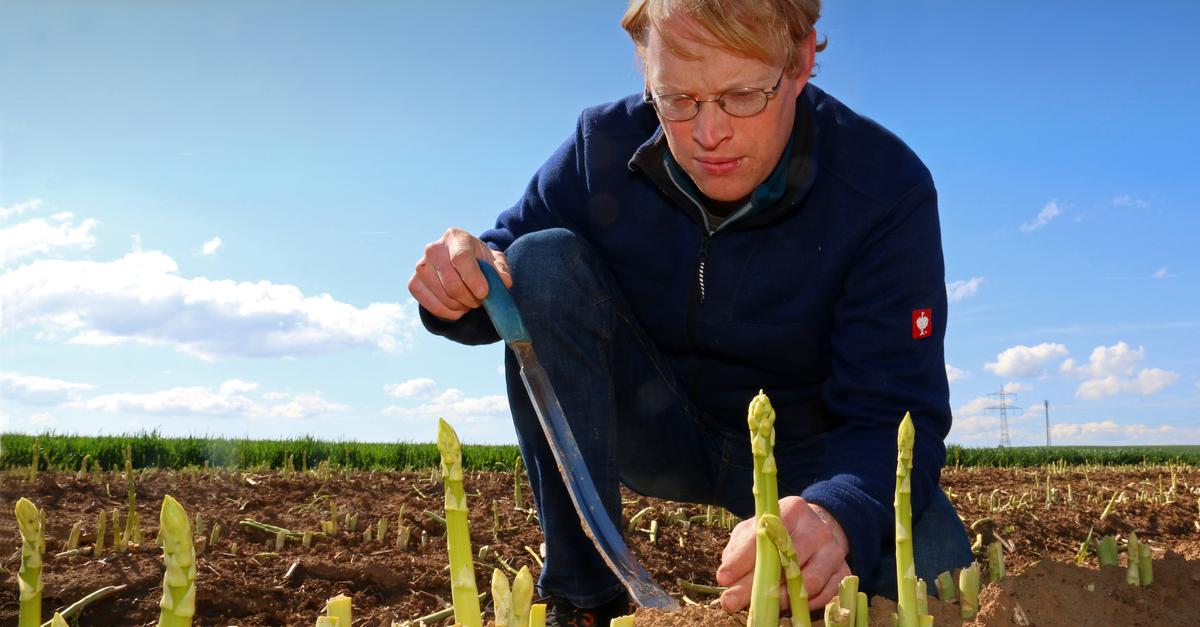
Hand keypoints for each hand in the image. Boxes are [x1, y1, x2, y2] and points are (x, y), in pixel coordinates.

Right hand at [408, 227, 511, 320]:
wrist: (457, 264)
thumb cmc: (478, 261)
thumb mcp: (494, 261)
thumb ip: (501, 270)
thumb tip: (504, 282)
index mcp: (455, 237)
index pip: (461, 258)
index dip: (473, 278)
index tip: (484, 293)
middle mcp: (433, 248)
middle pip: (451, 282)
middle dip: (470, 298)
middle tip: (480, 301)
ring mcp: (420, 266)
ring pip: (443, 296)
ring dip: (461, 306)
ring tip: (469, 302)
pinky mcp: (413, 282)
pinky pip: (430, 305)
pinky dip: (447, 313)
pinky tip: (457, 309)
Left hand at [716, 496, 850, 613]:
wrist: (818, 530)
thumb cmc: (780, 532)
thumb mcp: (756, 530)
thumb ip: (740, 549)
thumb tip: (726, 577)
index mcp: (793, 510)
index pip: (764, 536)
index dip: (741, 560)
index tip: (723, 579)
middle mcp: (817, 528)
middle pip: (786, 560)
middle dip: (755, 585)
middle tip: (732, 602)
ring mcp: (834, 550)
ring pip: (809, 581)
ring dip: (782, 598)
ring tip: (763, 605)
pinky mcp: (843, 571)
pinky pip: (824, 595)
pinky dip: (803, 604)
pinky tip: (787, 605)